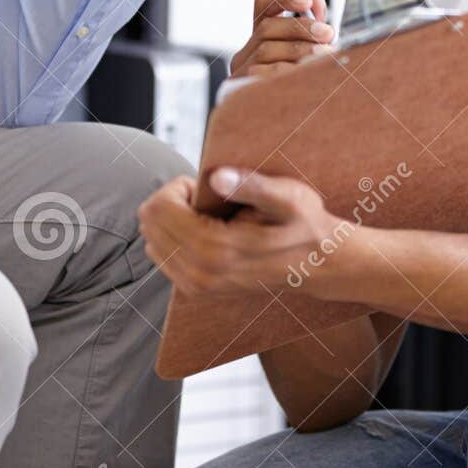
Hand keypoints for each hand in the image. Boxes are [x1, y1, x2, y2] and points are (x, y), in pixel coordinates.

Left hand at [139, 168, 358, 299]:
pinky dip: (173, 239)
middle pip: (150, 224)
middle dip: (172, 203)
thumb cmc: (304, 224)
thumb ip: (251, 185)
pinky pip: (162, 258)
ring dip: (172, 222)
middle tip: (208, 202)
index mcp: (216, 249)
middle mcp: (200, 274)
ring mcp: (196, 287)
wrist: (317, 265)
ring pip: (152, 241)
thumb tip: (216, 176)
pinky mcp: (197, 291)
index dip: (179, 188)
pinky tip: (203, 234)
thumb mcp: (288, 197)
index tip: (207, 188)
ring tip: (208, 218)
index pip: (160, 208)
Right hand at [229, 0, 334, 79]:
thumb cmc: (296, 88)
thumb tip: (317, 4)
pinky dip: (287, 72)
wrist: (274, 130)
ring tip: (323, 57)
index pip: (263, 4)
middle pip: (267, 27)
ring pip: (266, 50)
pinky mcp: (240, 89)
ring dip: (298, 51)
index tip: (307, 0)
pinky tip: (306, 76)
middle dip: (301, 27)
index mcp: (262, 37)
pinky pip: (263, 76)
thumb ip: (312, 29)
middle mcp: (247, 51)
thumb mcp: (307, 55)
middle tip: (327, 34)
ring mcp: (241, 70)